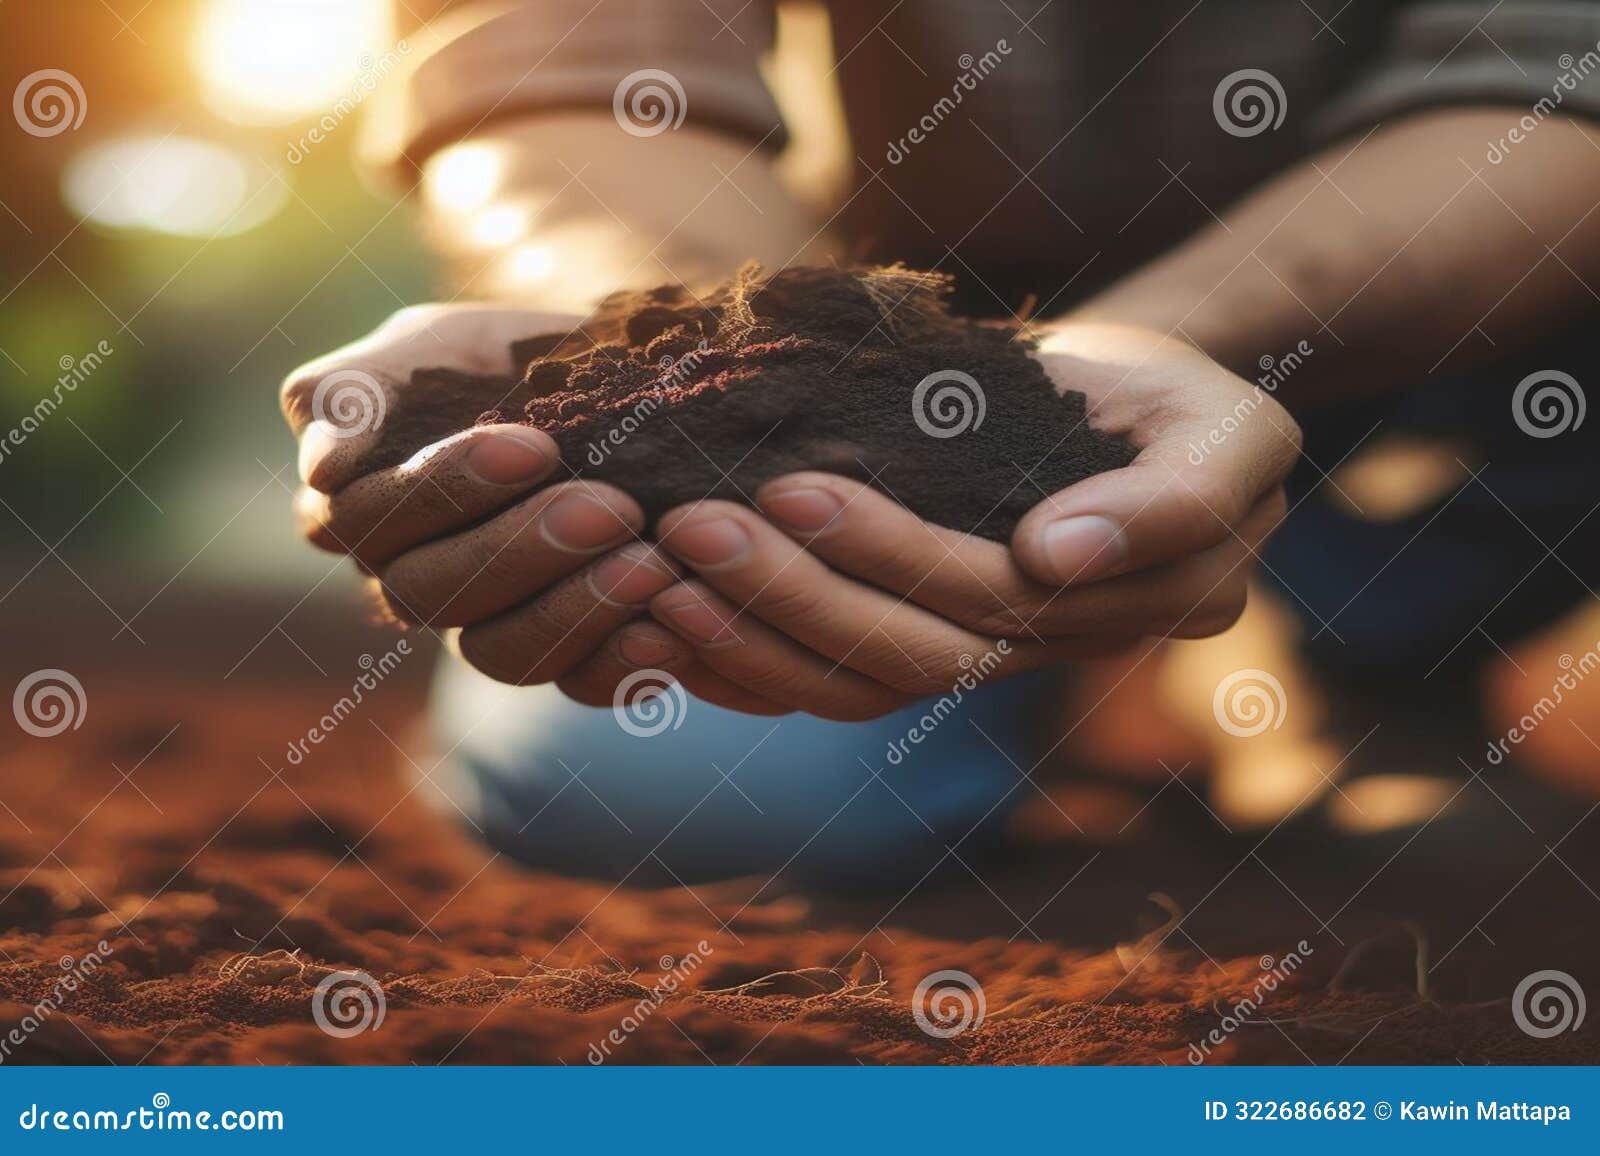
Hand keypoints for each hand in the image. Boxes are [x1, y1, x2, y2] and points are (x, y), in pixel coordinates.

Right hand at [280, 304, 703, 701]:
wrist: (622, 382)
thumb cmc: (507, 357)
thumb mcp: (434, 345)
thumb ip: (358, 390)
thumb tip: (323, 468)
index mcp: (359, 507)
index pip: (366, 521)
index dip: (446, 489)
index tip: (537, 444)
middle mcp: (410, 579)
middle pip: (431, 593)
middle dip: (523, 549)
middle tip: (612, 507)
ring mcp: (484, 627)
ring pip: (500, 652)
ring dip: (575, 612)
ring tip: (652, 564)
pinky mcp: (563, 658)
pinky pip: (578, 685)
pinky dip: (624, 665)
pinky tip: (671, 629)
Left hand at [645, 321, 1299, 719]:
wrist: (1120, 404)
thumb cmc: (1174, 398)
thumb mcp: (1228, 422)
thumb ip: (1177, 497)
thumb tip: (1051, 559)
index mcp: (1136, 611)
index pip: (996, 602)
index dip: (890, 558)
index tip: (786, 491)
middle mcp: (1058, 653)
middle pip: (912, 654)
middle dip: (793, 596)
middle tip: (688, 527)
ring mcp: (988, 658)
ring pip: (862, 684)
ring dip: (754, 636)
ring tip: (660, 570)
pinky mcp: (928, 645)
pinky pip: (836, 683)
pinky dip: (749, 665)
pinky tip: (665, 630)